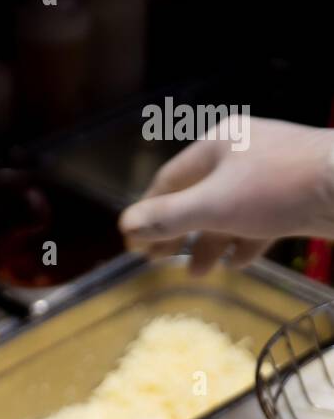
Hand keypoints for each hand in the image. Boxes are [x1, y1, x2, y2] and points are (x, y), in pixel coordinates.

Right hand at [118, 117, 333, 275]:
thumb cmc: (277, 188)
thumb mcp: (213, 205)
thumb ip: (169, 217)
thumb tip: (126, 226)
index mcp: (218, 145)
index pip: (169, 180)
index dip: (149, 213)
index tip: (134, 243)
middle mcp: (241, 155)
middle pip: (197, 197)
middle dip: (178, 232)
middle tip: (158, 261)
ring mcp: (269, 175)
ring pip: (228, 212)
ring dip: (209, 243)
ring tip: (197, 273)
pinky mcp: (292, 197)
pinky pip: (258, 221)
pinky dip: (243, 242)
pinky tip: (236, 263)